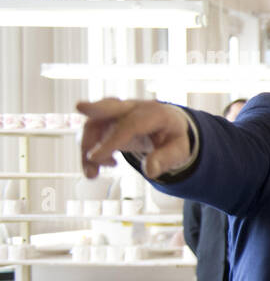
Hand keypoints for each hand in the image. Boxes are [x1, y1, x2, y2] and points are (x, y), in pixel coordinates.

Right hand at [77, 99, 191, 179]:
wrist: (168, 126)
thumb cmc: (173, 137)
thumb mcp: (179, 150)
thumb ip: (166, 159)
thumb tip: (150, 171)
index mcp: (156, 113)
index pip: (131, 125)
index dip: (112, 140)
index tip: (95, 158)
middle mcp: (134, 108)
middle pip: (111, 105)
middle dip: (95, 107)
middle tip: (79, 106)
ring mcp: (118, 112)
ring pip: (94, 123)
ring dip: (86, 148)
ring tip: (91, 175)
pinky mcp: (107, 119)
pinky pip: (91, 132)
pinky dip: (88, 150)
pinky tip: (97, 168)